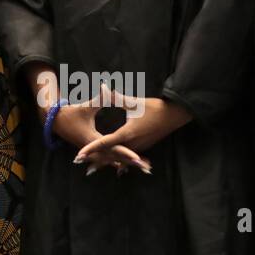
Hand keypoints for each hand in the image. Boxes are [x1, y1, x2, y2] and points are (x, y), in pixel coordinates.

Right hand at [51, 92, 150, 176]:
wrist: (56, 121)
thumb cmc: (71, 112)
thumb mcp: (86, 106)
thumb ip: (99, 98)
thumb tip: (106, 86)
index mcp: (92, 138)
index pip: (112, 148)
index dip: (126, 152)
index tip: (138, 157)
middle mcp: (93, 149)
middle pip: (115, 158)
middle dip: (130, 162)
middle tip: (146, 167)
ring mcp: (92, 152)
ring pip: (112, 161)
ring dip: (127, 164)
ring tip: (143, 168)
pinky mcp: (92, 152)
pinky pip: (107, 159)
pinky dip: (118, 162)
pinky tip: (127, 167)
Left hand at [73, 87, 189, 172]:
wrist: (175, 115)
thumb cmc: (155, 108)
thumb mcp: (134, 103)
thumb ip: (116, 97)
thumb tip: (103, 86)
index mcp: (128, 133)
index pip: (105, 142)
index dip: (91, 148)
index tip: (79, 154)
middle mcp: (133, 144)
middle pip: (110, 155)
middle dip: (95, 160)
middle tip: (79, 163)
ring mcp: (140, 147)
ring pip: (120, 158)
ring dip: (106, 162)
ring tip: (92, 168)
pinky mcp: (144, 146)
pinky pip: (129, 157)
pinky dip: (119, 161)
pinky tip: (116, 168)